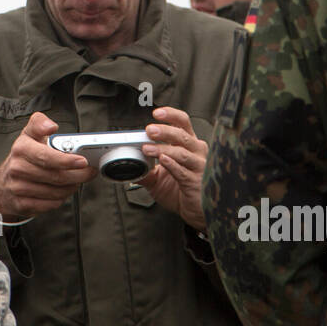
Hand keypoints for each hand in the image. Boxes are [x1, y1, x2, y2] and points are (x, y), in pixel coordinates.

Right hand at [0, 112, 95, 218]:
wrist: (2, 184)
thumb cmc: (22, 158)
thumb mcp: (28, 135)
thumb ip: (39, 123)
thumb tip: (50, 125)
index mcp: (21, 148)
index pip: (46, 156)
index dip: (67, 160)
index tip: (82, 161)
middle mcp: (17, 168)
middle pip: (55, 176)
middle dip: (77, 176)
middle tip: (88, 172)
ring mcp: (18, 187)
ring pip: (56, 192)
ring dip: (71, 187)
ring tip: (75, 181)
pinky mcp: (21, 204)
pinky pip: (50, 204)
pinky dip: (60, 199)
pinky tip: (61, 191)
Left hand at [138, 107, 208, 229]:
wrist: (195, 212)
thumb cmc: (181, 190)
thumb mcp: (159, 178)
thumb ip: (145, 169)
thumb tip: (127, 164)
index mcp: (189, 145)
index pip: (183, 123)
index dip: (171, 116)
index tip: (157, 113)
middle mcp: (197, 153)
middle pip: (182, 135)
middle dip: (165, 131)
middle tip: (149, 130)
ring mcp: (199, 167)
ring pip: (182, 152)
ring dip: (162, 149)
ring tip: (147, 148)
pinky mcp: (196, 182)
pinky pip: (183, 171)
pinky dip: (172, 165)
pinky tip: (163, 161)